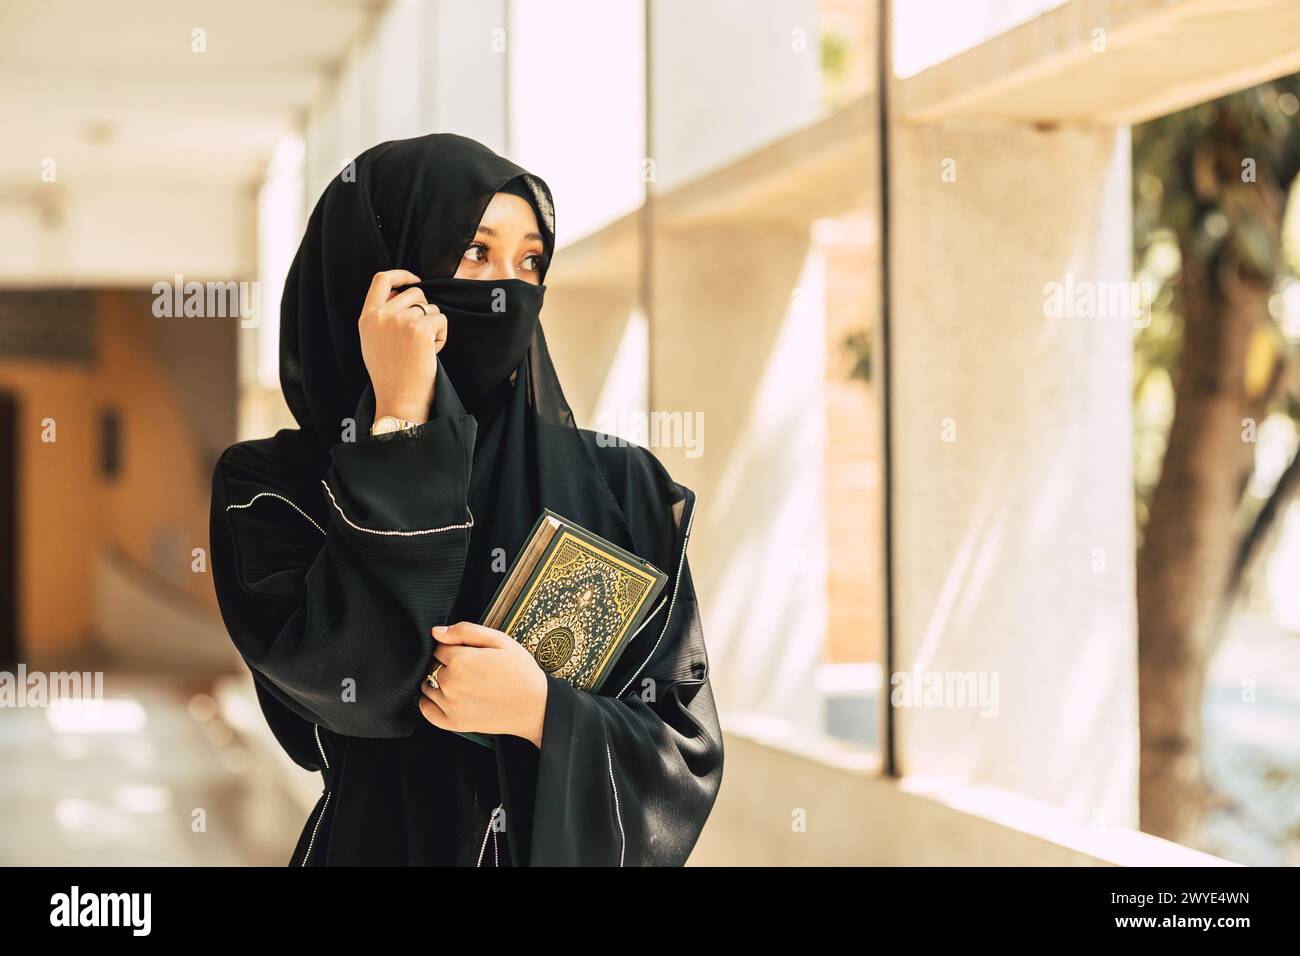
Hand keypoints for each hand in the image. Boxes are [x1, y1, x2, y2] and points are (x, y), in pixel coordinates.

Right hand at [358, 269, 446, 424]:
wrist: (398, 399)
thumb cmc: (390, 375)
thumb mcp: (373, 341)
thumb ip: (381, 317)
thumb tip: (401, 293)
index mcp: (367, 317)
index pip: (382, 279)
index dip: (402, 275)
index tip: (415, 280)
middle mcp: (382, 315)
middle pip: (414, 293)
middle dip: (424, 310)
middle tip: (419, 339)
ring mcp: (400, 320)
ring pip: (430, 308)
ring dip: (432, 326)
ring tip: (421, 350)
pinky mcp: (420, 329)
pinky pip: (441, 320)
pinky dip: (441, 336)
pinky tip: (431, 353)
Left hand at [419, 622, 548, 747]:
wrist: (535, 706)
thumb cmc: (520, 671)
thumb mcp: (500, 641)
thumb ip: (466, 631)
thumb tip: (436, 632)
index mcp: (460, 661)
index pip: (439, 647)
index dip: (454, 647)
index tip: (470, 654)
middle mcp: (451, 684)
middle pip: (432, 666)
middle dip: (446, 664)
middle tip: (471, 669)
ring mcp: (450, 705)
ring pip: (427, 685)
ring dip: (438, 682)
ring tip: (463, 683)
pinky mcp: (452, 723)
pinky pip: (426, 709)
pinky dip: (431, 702)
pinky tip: (447, 697)